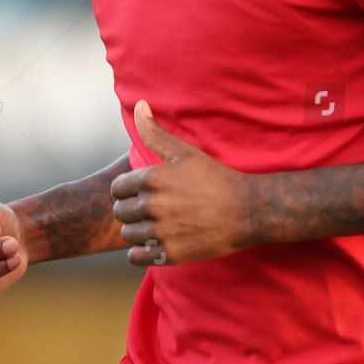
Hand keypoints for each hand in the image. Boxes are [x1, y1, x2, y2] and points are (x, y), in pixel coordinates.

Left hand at [111, 100, 253, 266]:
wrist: (247, 210)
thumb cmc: (216, 178)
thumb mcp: (185, 152)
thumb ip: (155, 132)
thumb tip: (139, 105)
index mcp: (152, 180)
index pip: (116, 188)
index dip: (127, 190)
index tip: (141, 192)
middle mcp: (152, 206)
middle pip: (120, 212)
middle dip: (131, 210)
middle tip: (150, 209)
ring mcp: (161, 232)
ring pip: (127, 235)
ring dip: (137, 231)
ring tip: (154, 226)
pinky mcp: (170, 254)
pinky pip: (136, 257)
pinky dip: (142, 252)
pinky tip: (156, 243)